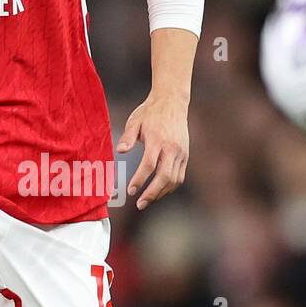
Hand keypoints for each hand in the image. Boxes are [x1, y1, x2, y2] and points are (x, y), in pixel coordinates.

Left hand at [117, 91, 189, 209]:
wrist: (172, 102)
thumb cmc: (150, 113)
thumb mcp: (135, 121)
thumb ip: (127, 137)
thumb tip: (120, 151)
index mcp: (158, 139)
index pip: (149, 165)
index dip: (140, 179)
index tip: (131, 190)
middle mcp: (172, 148)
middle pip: (164, 177)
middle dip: (152, 193)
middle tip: (139, 204)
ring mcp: (181, 152)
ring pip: (174, 179)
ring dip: (161, 193)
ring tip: (147, 200)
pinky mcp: (185, 155)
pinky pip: (179, 176)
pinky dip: (170, 187)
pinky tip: (159, 192)